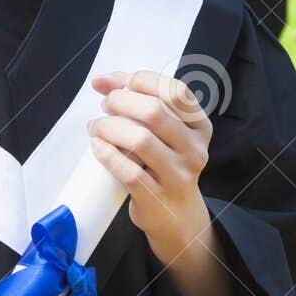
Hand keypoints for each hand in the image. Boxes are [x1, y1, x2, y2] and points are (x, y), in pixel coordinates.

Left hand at [88, 69, 213, 266]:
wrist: (176, 215)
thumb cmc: (164, 163)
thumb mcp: (165, 132)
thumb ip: (140, 99)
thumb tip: (102, 81)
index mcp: (199, 126)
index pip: (175, 91)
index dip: (142, 81)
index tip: (118, 85)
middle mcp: (194, 149)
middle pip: (155, 112)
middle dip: (121, 101)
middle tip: (104, 106)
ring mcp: (178, 175)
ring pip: (141, 140)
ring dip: (110, 127)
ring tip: (96, 127)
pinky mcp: (157, 198)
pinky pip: (130, 173)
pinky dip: (109, 156)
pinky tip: (97, 147)